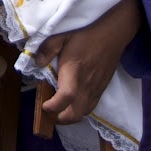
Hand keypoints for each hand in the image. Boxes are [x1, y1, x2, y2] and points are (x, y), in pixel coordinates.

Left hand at [32, 0, 139, 121]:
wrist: (113, 32)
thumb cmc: (87, 32)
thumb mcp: (62, 34)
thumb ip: (48, 48)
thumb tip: (36, 63)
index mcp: (74, 70)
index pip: (66, 96)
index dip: (54, 106)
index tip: (44, 104)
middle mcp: (86, 83)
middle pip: (76, 113)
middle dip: (61, 119)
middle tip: (49, 112)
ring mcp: (96, 87)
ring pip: (84, 112)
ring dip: (71, 116)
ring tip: (59, 109)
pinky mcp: (102, 87)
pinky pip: (91, 106)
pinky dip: (80, 110)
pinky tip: (73, 101)